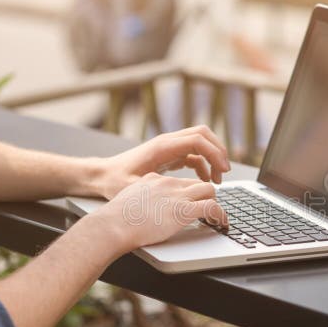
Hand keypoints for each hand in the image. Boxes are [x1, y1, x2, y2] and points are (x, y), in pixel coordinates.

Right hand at [91, 173, 227, 253]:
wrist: (112, 226)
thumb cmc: (115, 221)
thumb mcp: (129, 202)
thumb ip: (141, 202)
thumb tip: (145, 213)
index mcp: (154, 180)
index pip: (181, 181)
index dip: (190, 193)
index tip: (192, 203)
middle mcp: (167, 184)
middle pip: (198, 183)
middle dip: (206, 196)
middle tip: (208, 210)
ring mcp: (176, 196)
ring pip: (209, 190)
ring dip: (215, 204)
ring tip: (216, 217)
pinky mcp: (183, 210)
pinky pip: (212, 207)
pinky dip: (220, 215)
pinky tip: (220, 223)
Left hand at [94, 125, 229, 199]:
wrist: (102, 175)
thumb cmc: (114, 181)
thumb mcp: (132, 188)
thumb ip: (155, 188)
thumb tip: (178, 192)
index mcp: (162, 147)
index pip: (197, 140)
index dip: (214, 152)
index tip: (223, 170)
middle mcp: (168, 142)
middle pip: (203, 134)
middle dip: (219, 150)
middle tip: (225, 171)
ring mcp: (170, 147)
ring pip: (201, 142)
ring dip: (213, 156)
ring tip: (217, 179)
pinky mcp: (170, 155)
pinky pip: (194, 153)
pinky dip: (204, 164)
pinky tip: (205, 180)